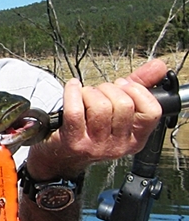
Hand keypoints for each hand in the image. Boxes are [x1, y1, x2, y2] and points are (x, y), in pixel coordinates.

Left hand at [27, 59, 165, 178]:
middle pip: (123, 105)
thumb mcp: (119, 111)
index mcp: (136, 139)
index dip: (137, 91)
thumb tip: (159, 65)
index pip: (151, 111)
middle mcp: (119, 145)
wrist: (62, 155)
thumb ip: (140, 87)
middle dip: (109, 89)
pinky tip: (73, 87)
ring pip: (100, 106)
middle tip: (100, 91)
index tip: (124, 85)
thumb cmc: (92, 128)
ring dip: (90, 92)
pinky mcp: (74, 142)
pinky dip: (73, 92)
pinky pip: (75, 110)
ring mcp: (96, 145)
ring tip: (85, 95)